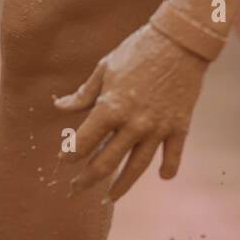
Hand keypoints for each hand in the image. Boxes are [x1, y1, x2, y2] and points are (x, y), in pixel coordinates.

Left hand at [56, 24, 208, 200]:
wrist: (180, 41)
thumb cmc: (138, 50)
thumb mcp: (105, 68)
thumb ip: (83, 94)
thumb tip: (59, 107)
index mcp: (110, 108)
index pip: (83, 142)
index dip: (70, 154)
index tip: (64, 159)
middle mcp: (132, 124)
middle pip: (105, 164)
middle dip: (86, 180)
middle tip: (76, 189)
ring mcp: (157, 129)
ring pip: (136, 168)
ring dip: (121, 186)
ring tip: (111, 197)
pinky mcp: (179, 128)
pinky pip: (172, 156)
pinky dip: (168, 168)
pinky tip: (162, 177)